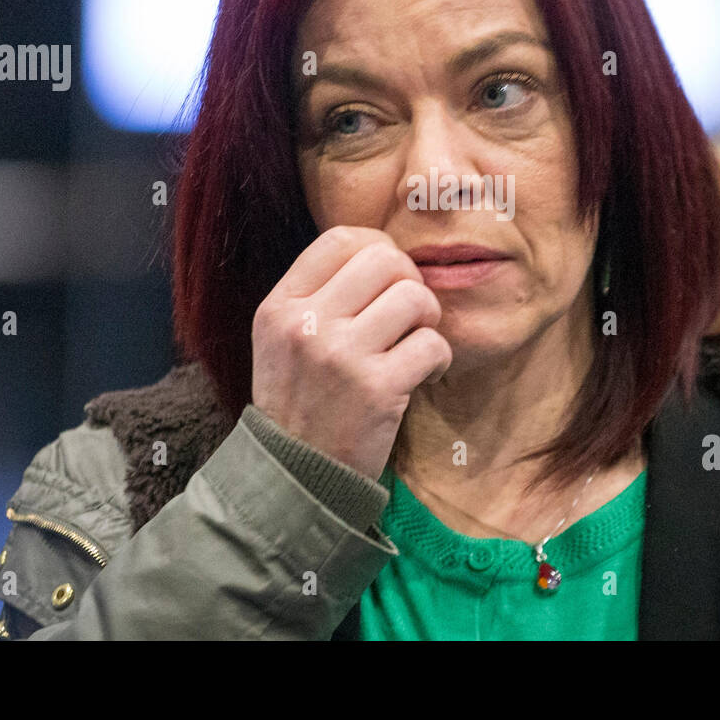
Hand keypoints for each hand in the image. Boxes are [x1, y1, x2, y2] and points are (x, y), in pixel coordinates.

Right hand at [250, 226, 451, 480]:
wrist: (296, 479)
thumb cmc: (301, 403)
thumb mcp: (284, 341)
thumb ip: (320, 296)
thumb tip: (384, 254)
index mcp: (280, 307)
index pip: (340, 239)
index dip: (378, 248)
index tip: (389, 278)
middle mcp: (306, 324)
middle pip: (384, 260)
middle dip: (409, 282)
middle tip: (409, 315)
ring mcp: (340, 355)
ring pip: (414, 297)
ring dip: (428, 320)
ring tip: (416, 345)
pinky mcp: (377, 389)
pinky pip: (433, 344)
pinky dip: (438, 359)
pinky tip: (423, 376)